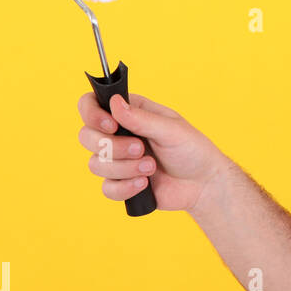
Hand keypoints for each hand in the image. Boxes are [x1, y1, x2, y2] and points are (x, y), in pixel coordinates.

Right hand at [77, 91, 232, 211]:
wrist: (203, 184)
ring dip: (125, 168)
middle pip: (87, 137)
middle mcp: (119, 135)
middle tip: (140, 149)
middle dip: (112, 147)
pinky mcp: (122, 183)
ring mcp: (118, 160)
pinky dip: (125, 187)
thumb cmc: (192, 150)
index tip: (111, 126)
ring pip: (96, 164)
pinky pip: (107, 188)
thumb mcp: (171, 129)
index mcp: (130, 114)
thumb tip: (114, 102)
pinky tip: (145, 184)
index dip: (92, 115)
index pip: (91, 105)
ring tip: (151, 167)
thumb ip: (141, 119)